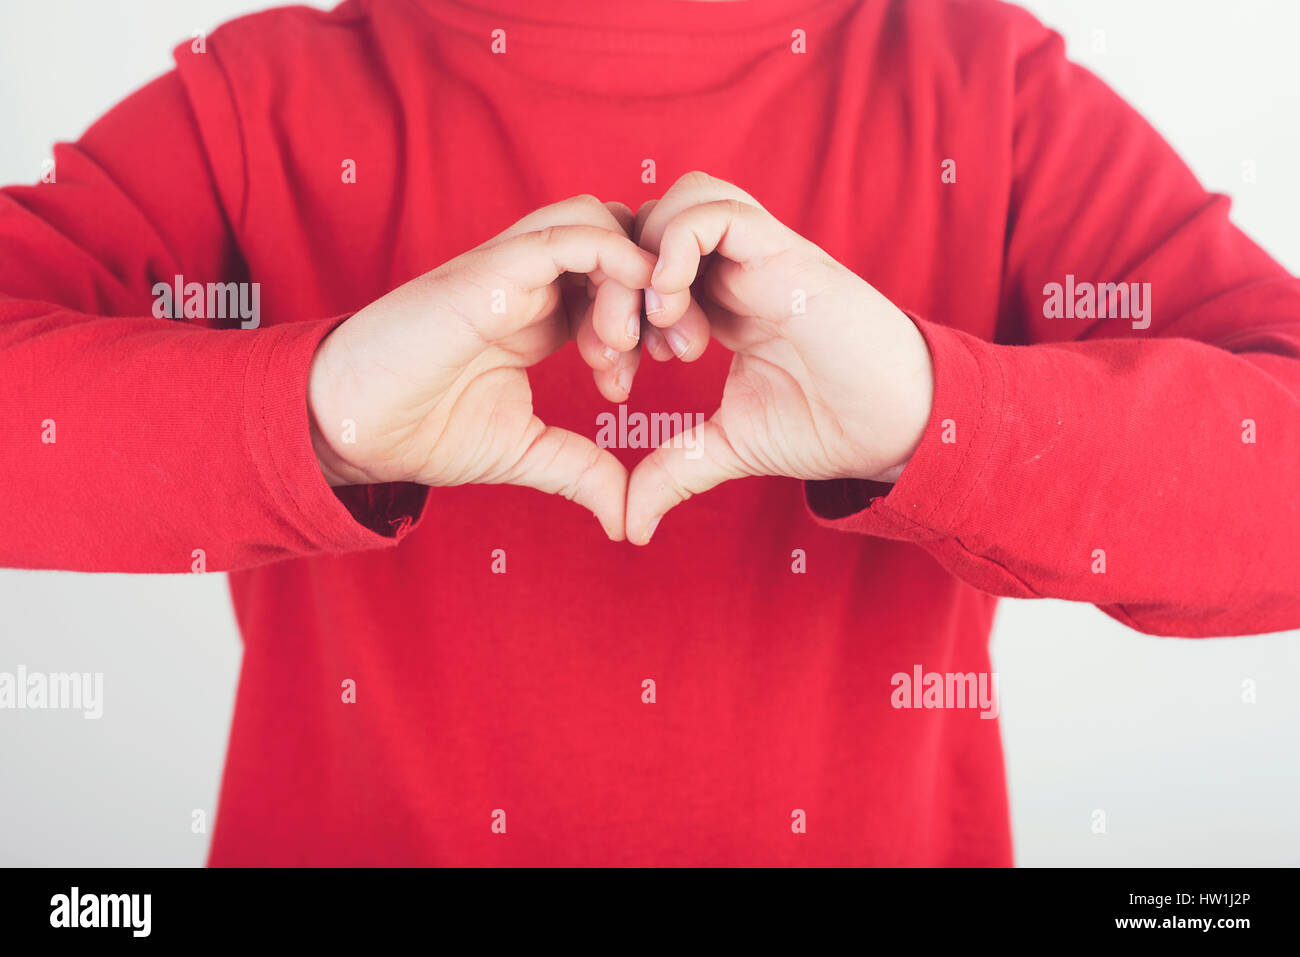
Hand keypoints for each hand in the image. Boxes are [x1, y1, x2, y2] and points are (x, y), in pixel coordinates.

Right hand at [307, 195, 654, 540]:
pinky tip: (618, 329)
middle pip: (620, 240)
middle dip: (662, 289)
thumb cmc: (422, 430)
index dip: (655, 316)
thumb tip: (630, 518)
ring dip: (635, 276)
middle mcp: (529, 282)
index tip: (666, 367)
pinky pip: (569, 234)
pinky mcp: (491, 268)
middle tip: (675, 349)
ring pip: (600, 222)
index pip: (619, 282)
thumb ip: (581, 471)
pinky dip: (612, 262)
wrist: (347, 426)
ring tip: (627, 348)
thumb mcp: (523, 451)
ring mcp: (510, 268)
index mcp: (539, 315)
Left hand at [625, 172, 935, 544]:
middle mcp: (735, 268)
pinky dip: (677, 248)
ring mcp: (759, 253)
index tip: (617, 380)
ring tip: (658, 329)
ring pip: (678, 200)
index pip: (641, 270)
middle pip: (648, 225)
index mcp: (719, 302)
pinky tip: (676, 310)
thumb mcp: (728, 447)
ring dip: (647, 262)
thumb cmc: (827, 425)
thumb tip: (628, 526)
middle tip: (621, 353)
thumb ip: (674, 472)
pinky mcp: (783, 250)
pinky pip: (712, 209)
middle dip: (614, 285)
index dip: (610, 316)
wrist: (898, 424)